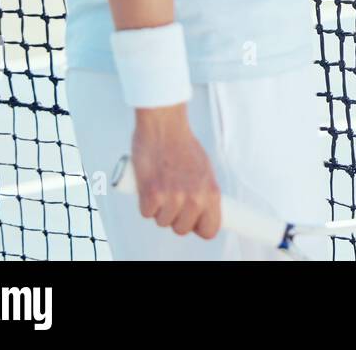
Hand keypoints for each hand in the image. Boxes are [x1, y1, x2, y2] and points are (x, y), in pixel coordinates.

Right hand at [127, 105, 220, 239]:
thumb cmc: (182, 145)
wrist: (164, 126)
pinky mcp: (151, 195)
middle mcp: (195, 198)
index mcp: (211, 192)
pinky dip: (144, 202)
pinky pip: (146, 213)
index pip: (210, 230)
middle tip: (171, 198)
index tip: (193, 223)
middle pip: (182, 229)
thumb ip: (203, 192)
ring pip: (163, 222)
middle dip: (175, 218)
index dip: (199, 227)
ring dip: (159, 209)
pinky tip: (149, 184)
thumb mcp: (204, 170)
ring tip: (161, 186)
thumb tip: (201, 211)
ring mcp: (173, 197)